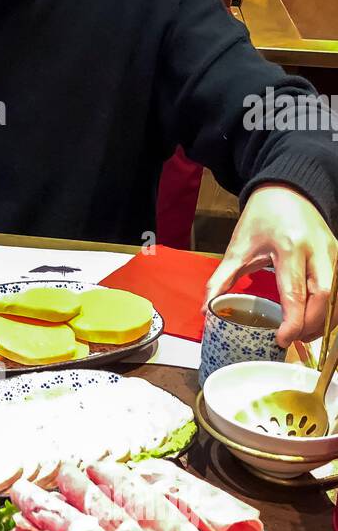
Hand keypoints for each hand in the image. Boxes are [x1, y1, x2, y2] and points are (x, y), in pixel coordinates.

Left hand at [204, 184, 336, 346]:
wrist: (286, 190)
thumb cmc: (262, 216)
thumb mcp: (238, 247)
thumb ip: (221, 279)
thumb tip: (206, 308)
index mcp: (290, 246)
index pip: (296, 292)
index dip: (292, 322)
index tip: (282, 340)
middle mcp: (317, 250)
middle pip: (323, 297)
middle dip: (310, 324)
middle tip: (293, 340)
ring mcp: (332, 252)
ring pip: (336, 295)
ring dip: (322, 319)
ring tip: (303, 334)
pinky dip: (329, 307)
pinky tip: (314, 318)